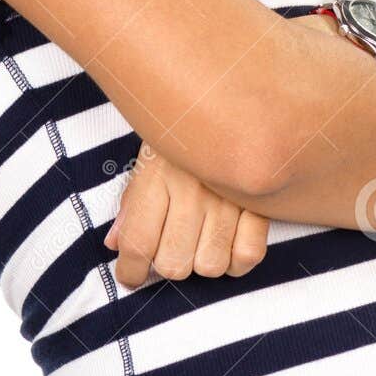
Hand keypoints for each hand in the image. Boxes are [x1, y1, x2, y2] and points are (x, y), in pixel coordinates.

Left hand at [103, 141, 269, 288]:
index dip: (129, 271)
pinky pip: (248, 256)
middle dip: (167, 263)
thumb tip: (114, 245)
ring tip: (200, 239)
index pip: (137, 244)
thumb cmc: (180, 137)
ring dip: (202, 261)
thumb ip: (130, 205)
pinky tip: (227, 243)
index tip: (130, 275)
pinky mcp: (261, 203)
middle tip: (170, 246)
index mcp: (157, 177)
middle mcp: (192, 191)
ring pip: (211, 266)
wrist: (226, 100)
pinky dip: (237, 260)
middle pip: (174, 264)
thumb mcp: (146, 162)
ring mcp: (229, 199)